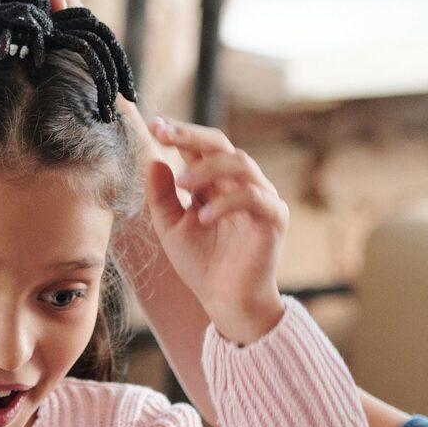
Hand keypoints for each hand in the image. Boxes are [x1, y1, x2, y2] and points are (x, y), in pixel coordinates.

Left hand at [139, 117, 288, 346]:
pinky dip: (227, 202)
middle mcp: (239, 184)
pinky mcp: (274, 217)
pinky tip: (204, 216)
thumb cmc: (201, 265)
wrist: (225, 301)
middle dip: (191, 136)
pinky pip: (254, 197)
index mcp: (215, 183)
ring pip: (240, 163)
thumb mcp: (170, 228)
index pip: (199, 148)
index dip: (179, 133)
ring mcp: (260, 198)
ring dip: (208, 168)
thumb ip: (161, 196)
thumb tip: (154, 161)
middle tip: (165, 134)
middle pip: (221, 144)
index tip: (154, 125)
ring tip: (182, 183)